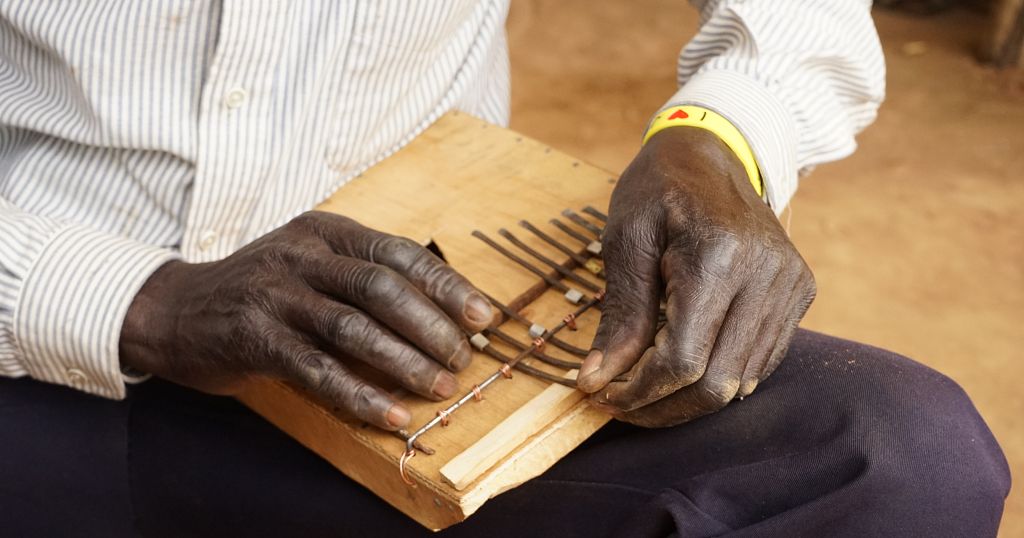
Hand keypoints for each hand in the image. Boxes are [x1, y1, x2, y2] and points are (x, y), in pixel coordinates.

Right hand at [120, 211, 493, 430]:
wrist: (175, 309)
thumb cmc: (263, 290)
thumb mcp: (312, 264)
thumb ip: (364, 278)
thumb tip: (444, 313)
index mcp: (325, 231)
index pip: (399, 253)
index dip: (446, 285)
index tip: (483, 316)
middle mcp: (301, 255)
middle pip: (382, 287)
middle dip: (432, 326)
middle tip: (462, 359)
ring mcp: (275, 294)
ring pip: (354, 328)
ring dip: (405, 361)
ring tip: (439, 387)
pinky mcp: (255, 337)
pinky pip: (318, 370)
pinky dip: (359, 394)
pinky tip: (391, 414)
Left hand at [576, 127, 815, 426]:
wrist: (712, 154)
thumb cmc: (657, 192)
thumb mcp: (624, 242)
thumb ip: (620, 317)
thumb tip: (595, 382)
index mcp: (719, 256)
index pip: (683, 360)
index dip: (639, 392)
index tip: (601, 396)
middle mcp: (767, 274)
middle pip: (718, 383)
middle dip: (663, 408)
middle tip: (620, 404)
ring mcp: (790, 284)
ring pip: (742, 382)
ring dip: (688, 399)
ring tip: (643, 387)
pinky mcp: (799, 292)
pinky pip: (761, 361)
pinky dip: (719, 375)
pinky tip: (683, 366)